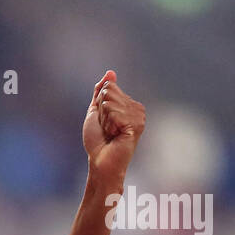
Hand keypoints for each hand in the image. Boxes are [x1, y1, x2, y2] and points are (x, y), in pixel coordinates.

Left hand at [82, 70, 144, 184]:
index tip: (104, 122)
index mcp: (129, 105)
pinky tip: (115, 136)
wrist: (100, 161)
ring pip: (110, 102)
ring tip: (111, 133)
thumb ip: (102, 91)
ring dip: (104, 120)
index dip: (99, 106)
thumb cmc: (98, 141)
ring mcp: (139, 116)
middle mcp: (137, 108)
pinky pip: (114, 113)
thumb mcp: (96, 111)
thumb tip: (110, 73)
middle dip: (101, 112)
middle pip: (109, 92)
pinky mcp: (136, 124)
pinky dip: (108, 125)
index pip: (108, 88)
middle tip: (107, 129)